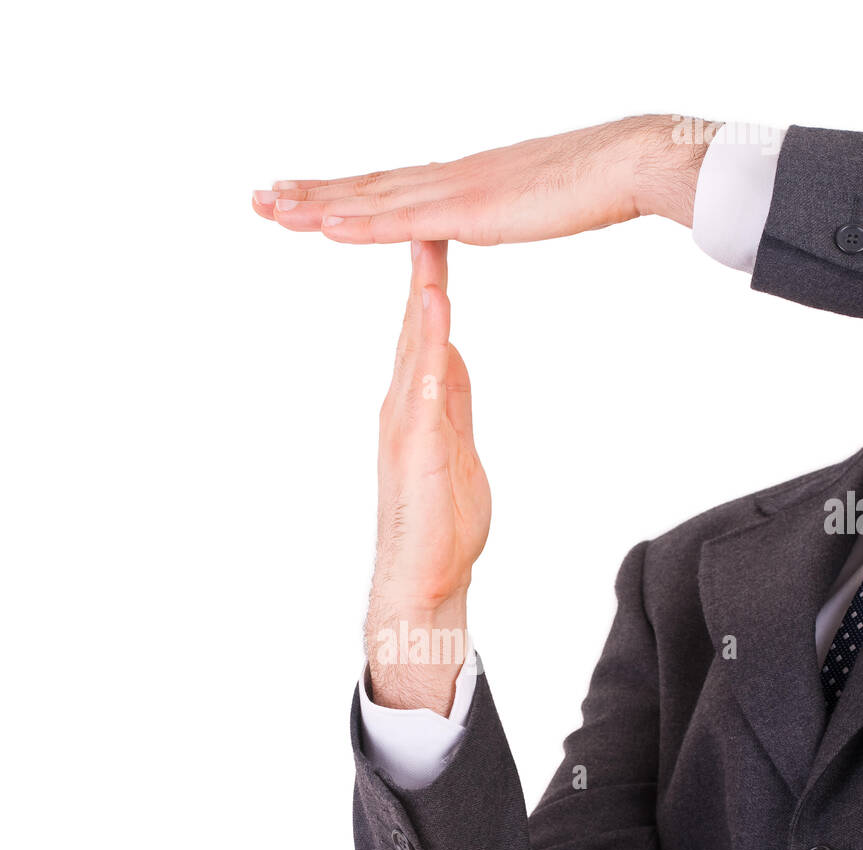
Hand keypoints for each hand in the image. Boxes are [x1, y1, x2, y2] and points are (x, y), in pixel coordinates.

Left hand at [252, 114, 714, 244]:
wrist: (625, 162)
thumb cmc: (592, 183)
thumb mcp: (533, 201)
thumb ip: (504, 207)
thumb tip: (494, 210)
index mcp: (461, 181)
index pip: (387, 186)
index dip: (341, 190)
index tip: (301, 193)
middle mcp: (447, 179)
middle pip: (365, 186)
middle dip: (309, 192)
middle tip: (260, 196)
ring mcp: (455, 192)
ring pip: (371, 199)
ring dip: (317, 204)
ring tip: (270, 207)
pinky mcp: (471, 210)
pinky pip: (404, 221)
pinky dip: (361, 222)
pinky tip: (325, 225)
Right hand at [365, 240, 489, 715]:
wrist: (425, 578)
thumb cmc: (442, 522)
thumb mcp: (457, 444)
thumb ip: (453, 400)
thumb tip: (453, 358)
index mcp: (417, 401)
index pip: (427, 326)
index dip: (432, 275)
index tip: (442, 226)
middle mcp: (403, 404)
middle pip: (415, 325)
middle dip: (420, 267)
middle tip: (424, 209)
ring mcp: (405, 425)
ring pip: (415, 349)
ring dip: (422, 298)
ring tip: (428, 248)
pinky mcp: (414, 449)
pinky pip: (424, 392)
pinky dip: (429, 353)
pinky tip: (437, 321)